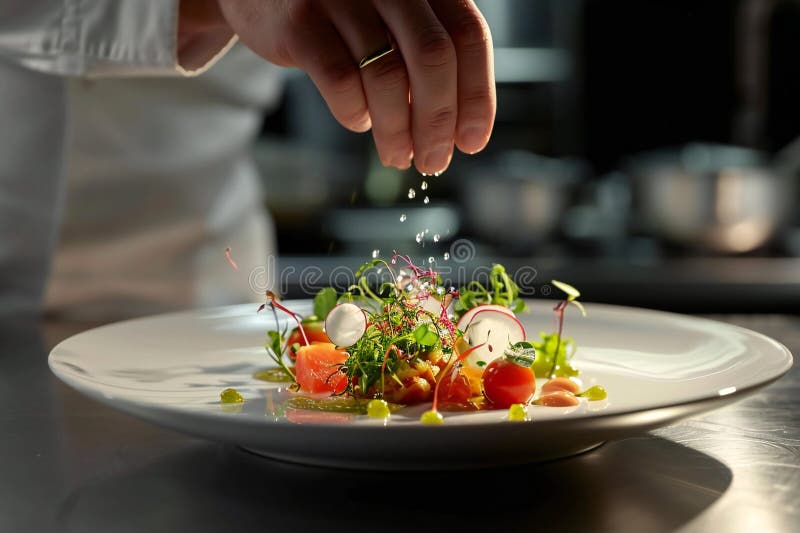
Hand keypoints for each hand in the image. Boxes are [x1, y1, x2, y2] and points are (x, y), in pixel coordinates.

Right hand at [215, 0, 494, 173]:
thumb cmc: (341, 14)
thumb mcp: (392, 20)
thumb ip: (425, 59)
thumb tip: (456, 133)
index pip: (468, 36)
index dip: (476, 95)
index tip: (472, 142)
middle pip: (433, 58)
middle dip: (438, 122)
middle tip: (433, 163)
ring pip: (387, 77)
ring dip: (397, 131)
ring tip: (397, 156)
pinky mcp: (301, 20)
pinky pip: (341, 82)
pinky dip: (356, 114)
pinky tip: (358, 120)